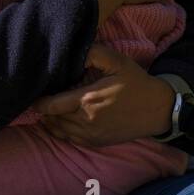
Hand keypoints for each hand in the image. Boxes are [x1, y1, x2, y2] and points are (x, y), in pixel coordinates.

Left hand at [31, 44, 175, 146]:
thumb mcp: (118, 62)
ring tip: (48, 108)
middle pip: (51, 118)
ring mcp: (90, 135)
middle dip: (44, 109)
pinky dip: (60, 130)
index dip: (38, 101)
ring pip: (57, 130)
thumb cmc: (136, 83)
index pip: (50, 105)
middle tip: (41, 98)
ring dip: (50, 120)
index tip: (35, 92)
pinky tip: (60, 119)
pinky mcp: (95, 143)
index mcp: (88, 100)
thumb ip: (94, 53)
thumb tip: (74, 51)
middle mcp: (86, 121)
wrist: (159, 110)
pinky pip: (68, 139)